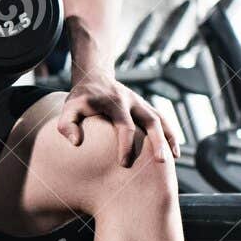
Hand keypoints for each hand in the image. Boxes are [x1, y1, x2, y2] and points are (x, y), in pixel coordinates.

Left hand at [56, 73, 180, 165]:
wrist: (94, 77)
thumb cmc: (80, 98)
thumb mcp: (68, 108)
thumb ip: (66, 124)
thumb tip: (76, 142)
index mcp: (114, 102)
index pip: (125, 125)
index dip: (126, 144)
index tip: (124, 163)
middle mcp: (132, 101)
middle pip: (150, 119)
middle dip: (157, 141)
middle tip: (160, 162)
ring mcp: (141, 103)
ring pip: (160, 119)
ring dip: (169, 138)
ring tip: (172, 159)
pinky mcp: (145, 106)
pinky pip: (162, 120)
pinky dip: (170, 134)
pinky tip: (174, 152)